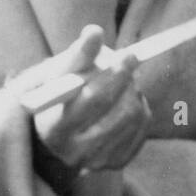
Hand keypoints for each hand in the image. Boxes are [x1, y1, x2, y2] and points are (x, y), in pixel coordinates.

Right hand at [8, 25, 151, 173]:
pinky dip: (139, 107)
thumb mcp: (61, 72)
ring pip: (134, 116)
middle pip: (118, 112)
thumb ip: (78, 54)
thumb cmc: (60, 90)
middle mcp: (74, 153)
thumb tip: (94, 32)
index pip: (92, 100)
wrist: (60, 125)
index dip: (113, 75)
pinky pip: (142, 128)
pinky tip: (125, 100)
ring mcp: (97, 162)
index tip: (129, 54)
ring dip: (133, 91)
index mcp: (54, 129)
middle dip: (127, 80)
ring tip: (121, 81)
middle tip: (130, 58)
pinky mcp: (117, 162)